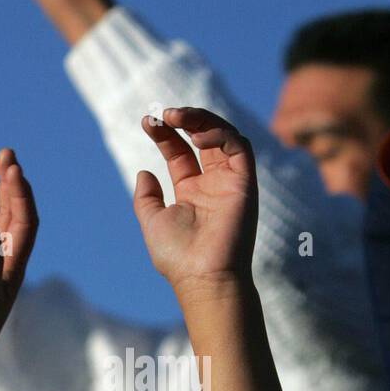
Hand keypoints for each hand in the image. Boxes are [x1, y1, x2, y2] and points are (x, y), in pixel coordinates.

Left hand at [133, 108, 258, 302]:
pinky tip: (198, 137)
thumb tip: (144, 171)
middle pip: (201, 137)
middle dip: (183, 120)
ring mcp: (230, 182)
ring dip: (201, 120)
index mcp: (191, 191)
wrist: (204, 277)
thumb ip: (147, 197)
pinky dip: (220, 134)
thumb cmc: (178, 256)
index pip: (180, 151)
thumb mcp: (153, 221)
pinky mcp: (245, 183)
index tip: (147, 122)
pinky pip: (239, 147)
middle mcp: (212, 183)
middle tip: (162, 114)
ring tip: (176, 117)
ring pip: (223, 135)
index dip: (164, 134)